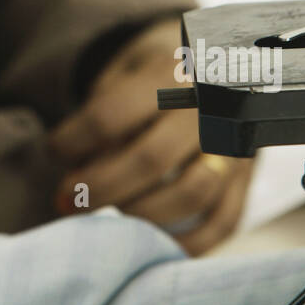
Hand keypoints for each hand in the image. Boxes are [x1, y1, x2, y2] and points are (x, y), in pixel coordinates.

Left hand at [47, 18, 253, 255]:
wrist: (216, 59)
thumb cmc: (156, 72)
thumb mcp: (127, 70)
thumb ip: (106, 111)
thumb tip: (82, 169)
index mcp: (167, 73)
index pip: (111, 116)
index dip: (73, 141)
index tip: (54, 151)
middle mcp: (207, 107)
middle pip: (150, 160)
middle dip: (101, 188)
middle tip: (66, 200)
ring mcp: (234, 143)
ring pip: (191, 193)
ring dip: (141, 216)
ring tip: (109, 220)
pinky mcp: (250, 175)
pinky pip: (224, 219)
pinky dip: (189, 242)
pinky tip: (153, 245)